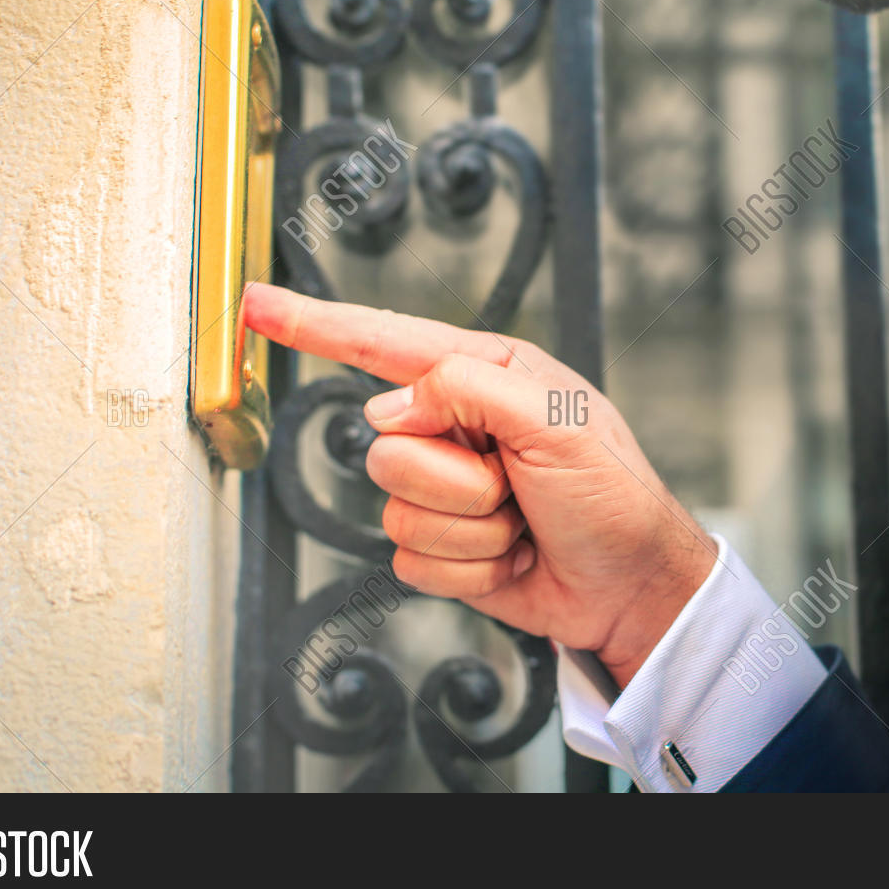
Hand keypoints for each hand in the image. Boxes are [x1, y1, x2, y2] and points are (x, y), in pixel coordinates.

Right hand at [242, 283, 718, 686]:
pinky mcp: (439, 544)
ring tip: (521, 524)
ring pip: (397, 510)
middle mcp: (456, 426)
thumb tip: (389, 407)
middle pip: (386, 448)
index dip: (315, 324)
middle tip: (515, 487)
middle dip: (456, 482)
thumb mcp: (558, 421)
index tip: (256, 304)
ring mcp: (444, 489)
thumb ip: (469, 389)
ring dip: (471, 530)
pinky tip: (509, 558)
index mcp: (485, 375)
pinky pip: (411, 560)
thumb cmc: (614, 495)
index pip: (383, 342)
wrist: (632, 585)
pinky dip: (468, 568)